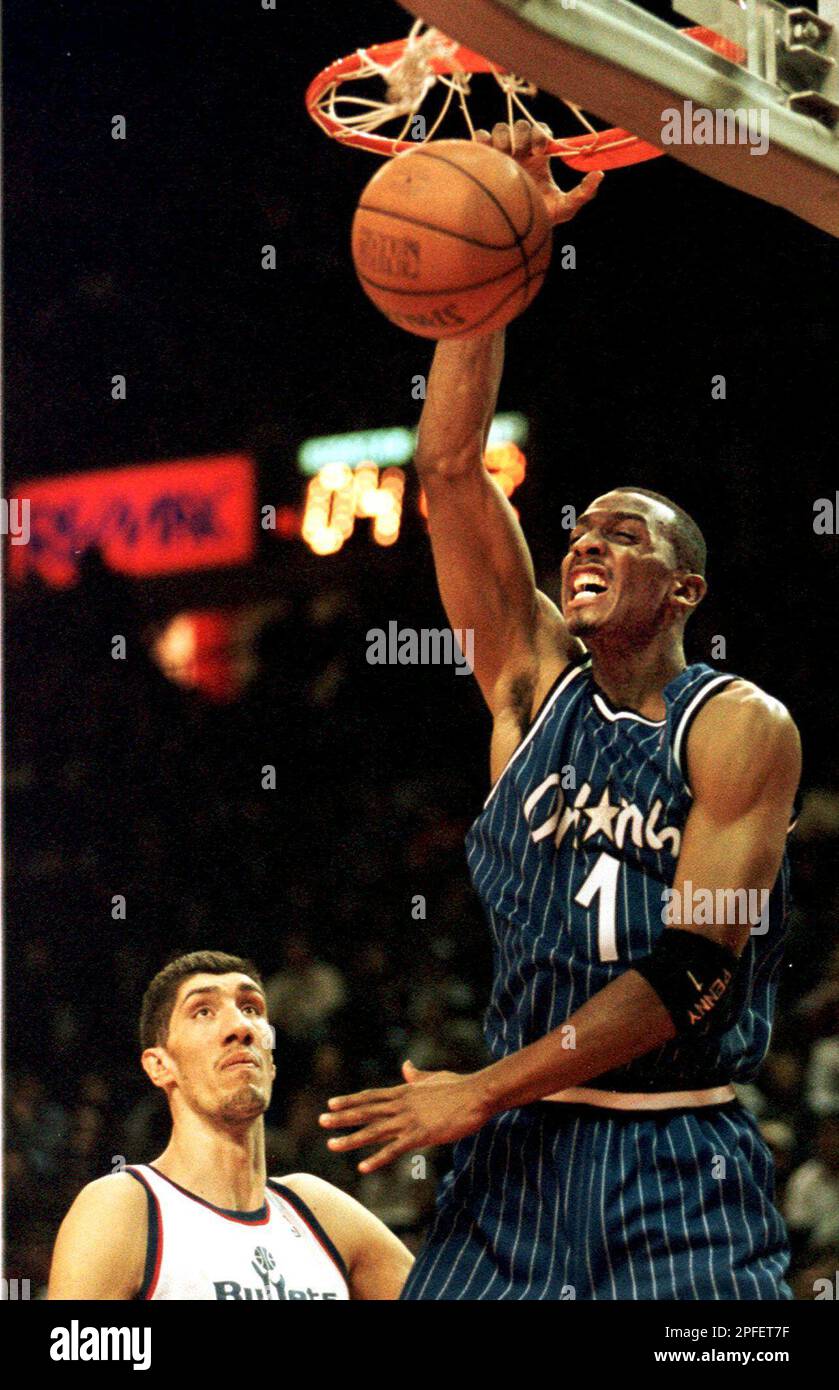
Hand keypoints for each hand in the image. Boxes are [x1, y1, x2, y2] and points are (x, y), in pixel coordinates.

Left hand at [319, 1060, 491, 1173]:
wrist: (477, 1094)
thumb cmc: (459, 1086)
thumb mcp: (434, 1078)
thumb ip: (417, 1076)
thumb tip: (406, 1066)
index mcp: (404, 1091)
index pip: (371, 1096)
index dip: (350, 1101)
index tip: (332, 1104)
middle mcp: (401, 1105)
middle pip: (366, 1111)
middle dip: (342, 1117)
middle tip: (321, 1121)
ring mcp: (409, 1120)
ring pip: (373, 1131)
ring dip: (351, 1138)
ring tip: (331, 1143)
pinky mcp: (420, 1135)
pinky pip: (393, 1149)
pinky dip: (377, 1158)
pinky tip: (362, 1166)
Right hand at [475, 119, 602, 224]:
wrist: (511, 231)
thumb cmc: (538, 219)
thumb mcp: (565, 208)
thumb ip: (583, 193)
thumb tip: (599, 174)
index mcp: (539, 158)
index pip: (541, 132)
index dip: (541, 135)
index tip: (540, 152)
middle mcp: (519, 152)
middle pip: (521, 126)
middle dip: (523, 134)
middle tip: (523, 152)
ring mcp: (500, 154)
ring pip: (500, 128)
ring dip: (504, 135)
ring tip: (505, 154)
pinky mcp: (483, 159)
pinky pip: (479, 137)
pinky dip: (482, 138)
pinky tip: (490, 154)